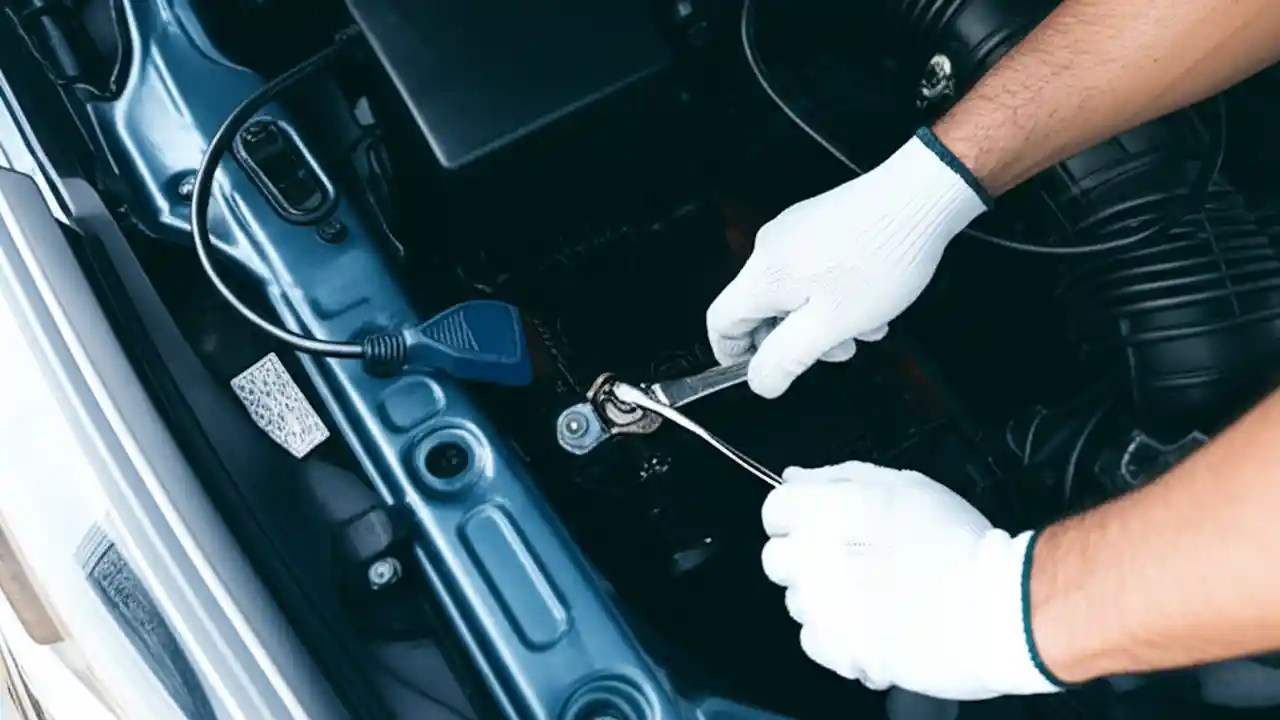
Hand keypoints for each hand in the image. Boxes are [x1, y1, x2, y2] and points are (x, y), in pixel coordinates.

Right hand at [706, 133, 986, 397]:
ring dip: (823, 319)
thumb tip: (761, 381)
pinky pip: (812, 269)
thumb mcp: (832, 325)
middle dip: (794, 339)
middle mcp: (771, 247)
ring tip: (865, 326)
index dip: (732, 355)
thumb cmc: (881, 257)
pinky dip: (834, 293)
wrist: (920, 197)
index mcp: (764, 274)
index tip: (758, 372)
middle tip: (834, 352)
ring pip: (792, 291)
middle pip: (760, 308)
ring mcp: (795, 230)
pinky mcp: (819, 222)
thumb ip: (788, 358)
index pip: (721, 321)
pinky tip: (870, 300)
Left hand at [760, 461, 1059, 699]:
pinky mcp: (836, 650)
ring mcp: (822, 608)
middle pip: (778, 558)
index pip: (774, 509)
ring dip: (824, 599)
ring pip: (798, 602)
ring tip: (873, 595)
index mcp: (828, 511)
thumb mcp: (903, 485)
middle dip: (805, 558)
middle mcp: (815, 559)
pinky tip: (873, 624)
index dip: (797, 515)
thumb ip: (838, 476)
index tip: (820, 524)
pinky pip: (815, 641)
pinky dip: (838, 637)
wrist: (994, 608)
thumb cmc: (957, 542)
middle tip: (851, 561)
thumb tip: (795, 476)